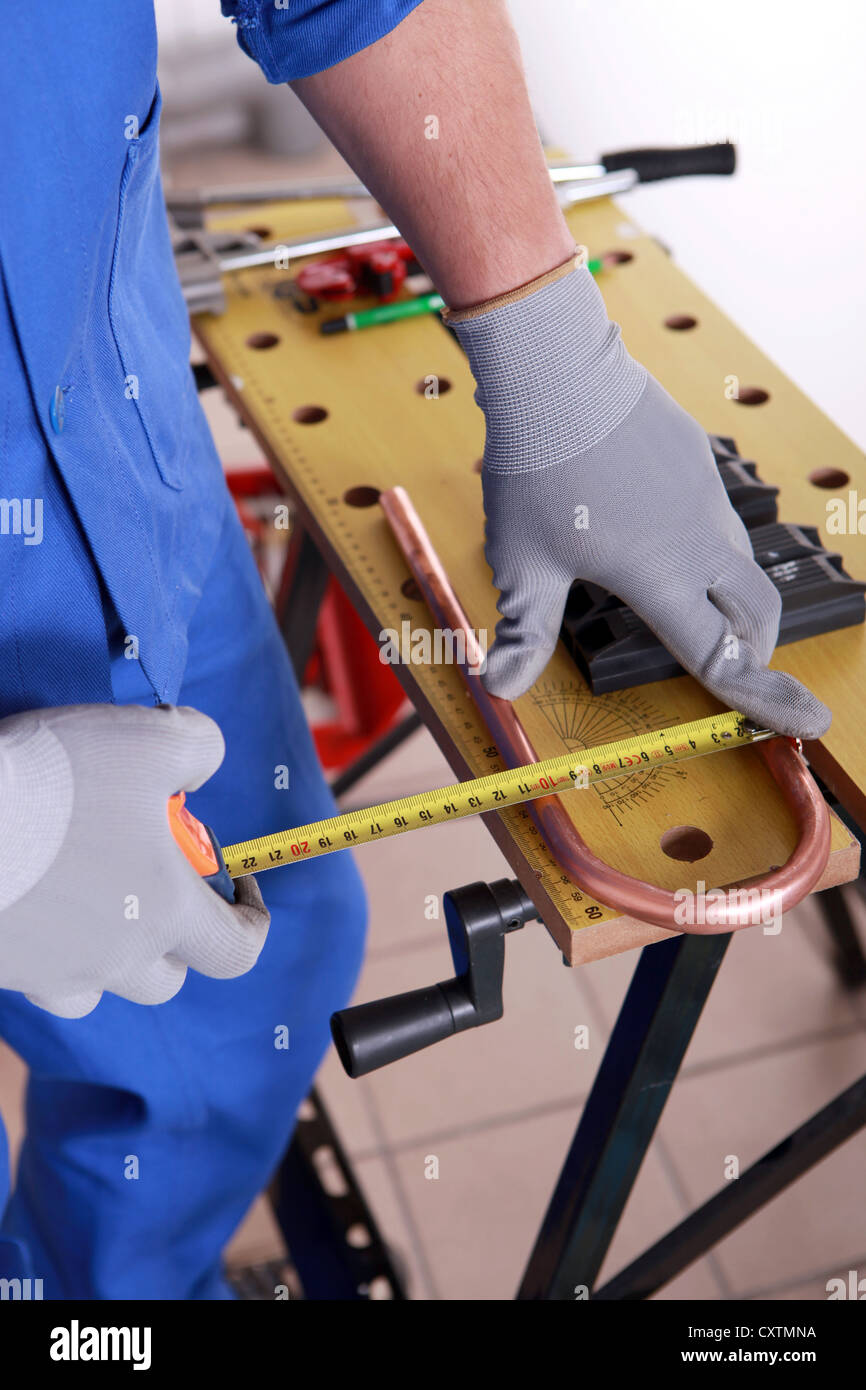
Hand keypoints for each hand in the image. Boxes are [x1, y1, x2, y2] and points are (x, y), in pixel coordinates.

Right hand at [0, 703, 268, 1017]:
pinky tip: (36, 889)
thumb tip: (205, 760)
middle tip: (154, 876)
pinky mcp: (1, 968)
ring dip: (109, 946)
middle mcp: (111, 961)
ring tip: (90, 885)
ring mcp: (48, 973)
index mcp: (164, 916)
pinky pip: (37, 973)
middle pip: (165, 978)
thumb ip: (200, 748)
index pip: (236, 952)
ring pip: (97, 984)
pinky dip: (49, 943)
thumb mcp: (150, 739)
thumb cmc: (55, 782)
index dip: (251, 920)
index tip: (238, 884)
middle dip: (176, 934)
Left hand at [449, 259, 830, 739]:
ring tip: (692, 611)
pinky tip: (663, 541)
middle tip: (734, 671)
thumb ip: (522, 630)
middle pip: (758, 613)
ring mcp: (704, 496)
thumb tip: (500, 686)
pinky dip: (710, 552)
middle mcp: (699, 540)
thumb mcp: (522, 561)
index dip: (767, 699)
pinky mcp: (697, 462)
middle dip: (756, 653)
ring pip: (742, 563)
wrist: (557, 371)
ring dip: (732, 601)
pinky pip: (719, 519)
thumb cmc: (536, 469)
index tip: (810, 721)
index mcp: (662, 578)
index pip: (724, 657)